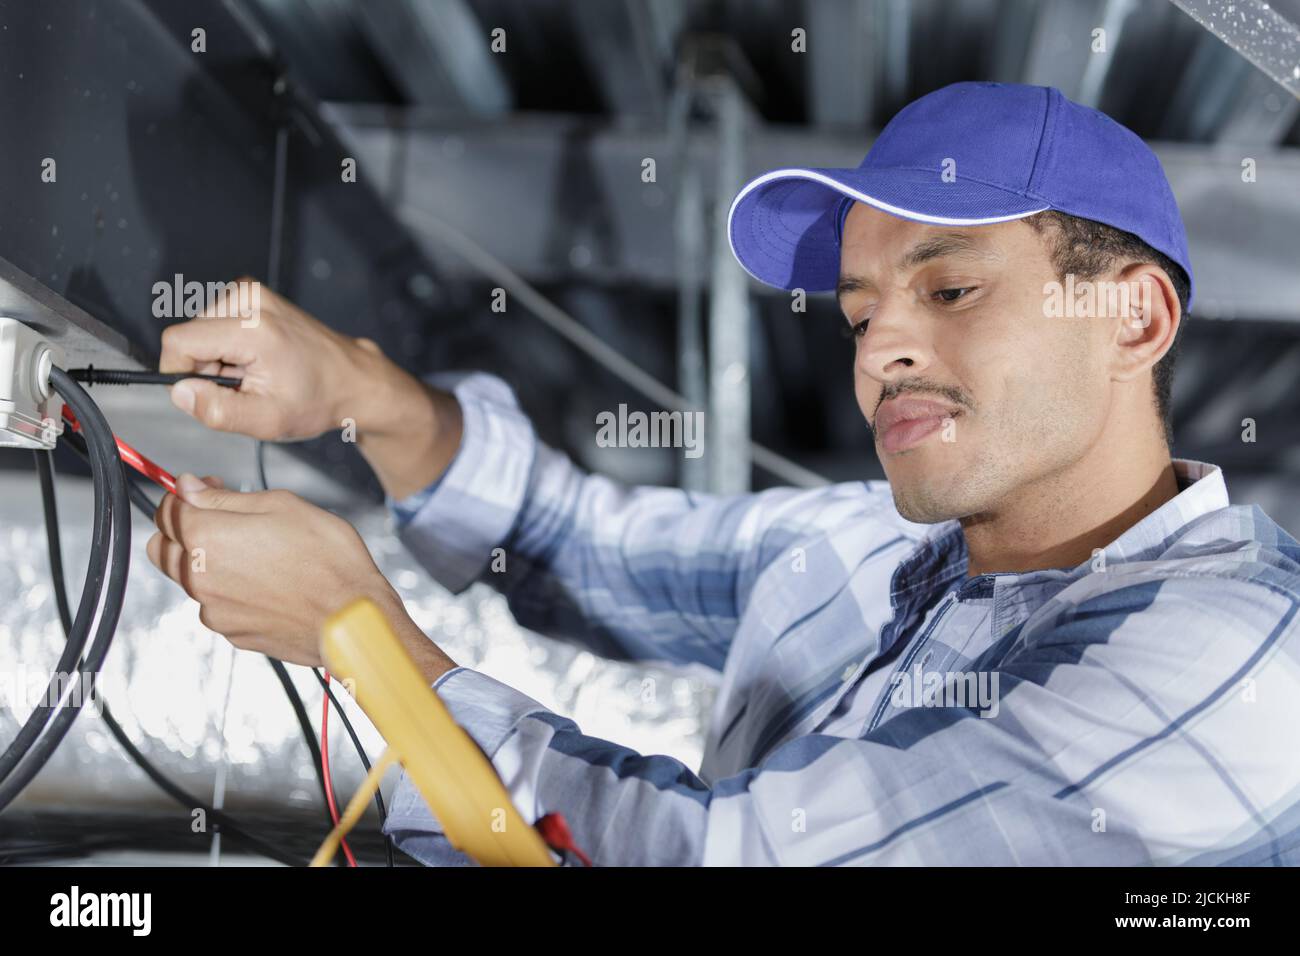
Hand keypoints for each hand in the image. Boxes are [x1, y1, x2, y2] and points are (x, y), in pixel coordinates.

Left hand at [146, 473, 457, 680]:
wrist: (353, 618)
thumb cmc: (328, 559)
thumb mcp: (282, 506)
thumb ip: (225, 498)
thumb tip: (189, 487)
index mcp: (207, 537)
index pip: (166, 509)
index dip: (186, 494)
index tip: (208, 490)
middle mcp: (199, 577)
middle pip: (162, 548)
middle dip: (181, 531)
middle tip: (222, 522)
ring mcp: (214, 610)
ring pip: (190, 580)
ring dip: (210, 564)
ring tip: (259, 557)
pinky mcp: (232, 633)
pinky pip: (218, 606)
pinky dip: (233, 593)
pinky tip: (269, 585)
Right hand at [158, 278, 463, 500]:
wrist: (352, 380)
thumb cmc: (318, 400)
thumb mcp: (267, 420)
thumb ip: (217, 410)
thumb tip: (179, 392)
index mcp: (253, 328)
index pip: (178, 342)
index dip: (181, 373)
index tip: (208, 393)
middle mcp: (251, 300)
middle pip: (189, 335)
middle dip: (205, 367)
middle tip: (244, 386)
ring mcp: (254, 292)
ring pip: (201, 329)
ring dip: (219, 358)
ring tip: (255, 375)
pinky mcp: (255, 294)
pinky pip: (218, 322)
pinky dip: (230, 346)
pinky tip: (258, 360)